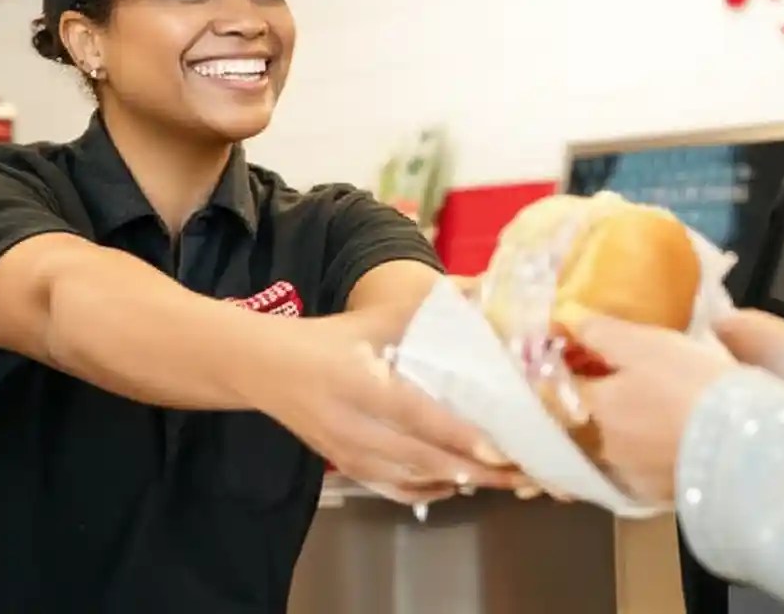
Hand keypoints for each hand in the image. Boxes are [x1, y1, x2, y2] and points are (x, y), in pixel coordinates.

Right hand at [262, 318, 525, 504]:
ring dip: (457, 483)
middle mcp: (354, 426)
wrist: (262, 369)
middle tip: (521, 475)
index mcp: (360, 384)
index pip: (416, 416)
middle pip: (421, 459)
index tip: (499, 450)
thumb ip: (422, 310)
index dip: (459, 436)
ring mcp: (347, 452)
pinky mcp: (344, 467)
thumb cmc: (326, 339)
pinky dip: (427, 491)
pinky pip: (392, 489)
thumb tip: (476, 292)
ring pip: (410, 479)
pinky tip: (455, 486)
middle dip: (474, 470)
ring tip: (501, 482)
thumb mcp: (371, 319)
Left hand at [567, 315, 732, 503]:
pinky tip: (672, 447)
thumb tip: (568, 321)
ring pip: (620, 448)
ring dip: (632, 434)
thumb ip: (602, 332)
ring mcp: (631, 475)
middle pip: (594, 419)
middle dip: (608, 404)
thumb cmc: (689, 384)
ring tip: (661, 418)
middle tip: (638, 388)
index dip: (579, 368)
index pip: (568, 385)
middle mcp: (604, 444)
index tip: (592, 358)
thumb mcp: (645, 343)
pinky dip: (653, 459)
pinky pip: (646, 473)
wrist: (743, 444)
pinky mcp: (660, 496)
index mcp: (595, 405)